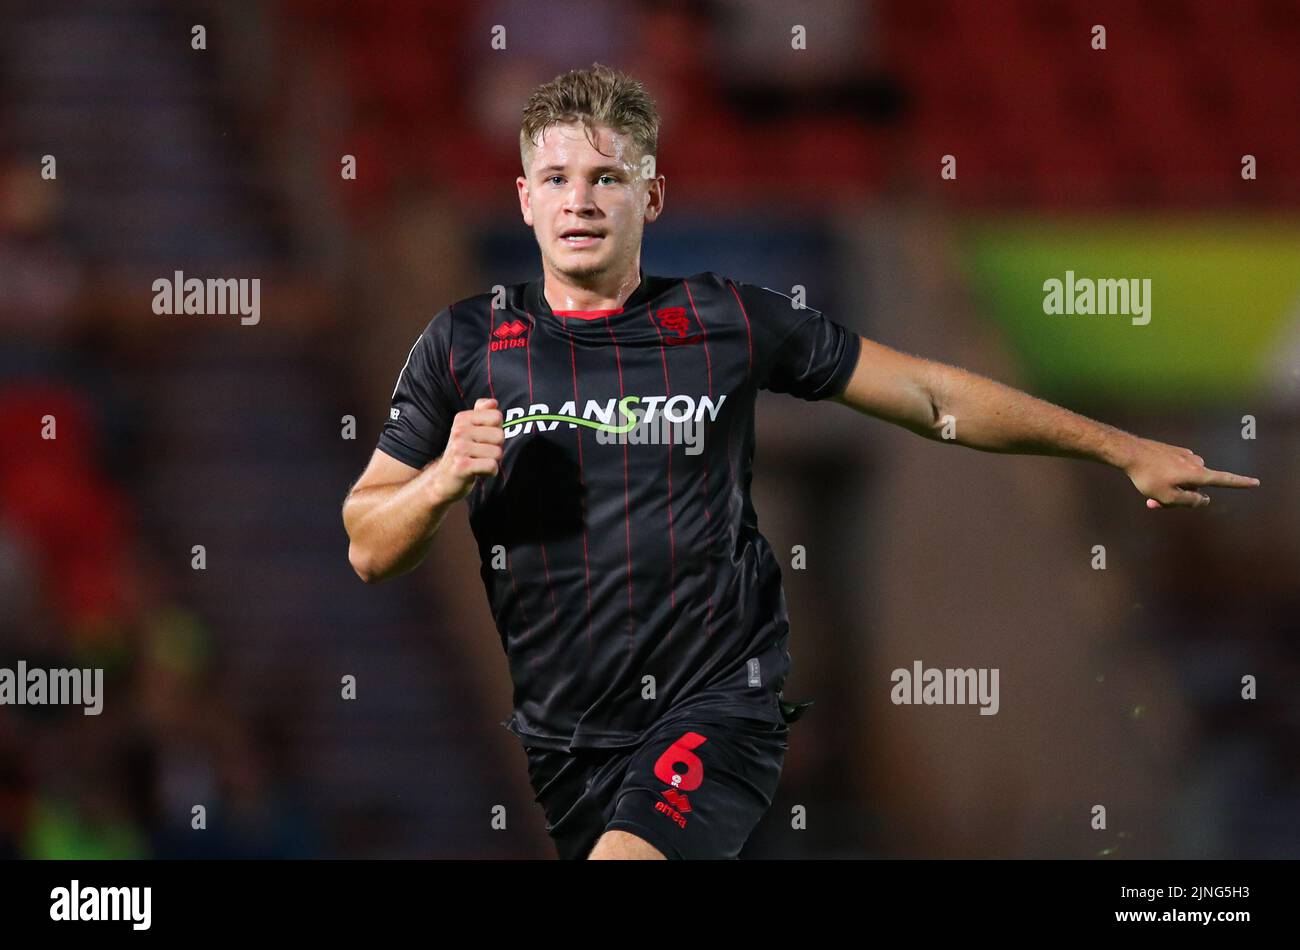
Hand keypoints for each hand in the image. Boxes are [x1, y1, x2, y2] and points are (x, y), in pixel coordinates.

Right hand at [430, 398, 503, 502]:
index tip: (482, 439)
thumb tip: (493, 402)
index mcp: (462, 418)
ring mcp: (459, 448)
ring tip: (477, 462)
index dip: (495, 430)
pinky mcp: (462, 466)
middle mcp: (459, 430)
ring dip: (492, 461)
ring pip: (497, 452)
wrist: (443, 479)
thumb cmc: (462, 453)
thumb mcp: (470, 429)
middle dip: (495, 448)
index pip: (497, 417)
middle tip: (480, 454)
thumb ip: (483, 413)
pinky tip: (478, 472)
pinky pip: (492, 466)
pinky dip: (490, 472)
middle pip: (500, 435)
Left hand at [1122, 437, 1259, 508]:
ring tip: (1149, 490)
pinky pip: (1175, 471)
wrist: (1130, 452)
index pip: (1224, 480)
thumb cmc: (1148, 476)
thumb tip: (1205, 500)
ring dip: (1170, 488)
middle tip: (1153, 504)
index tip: (1255, 482)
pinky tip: (1149, 476)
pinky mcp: (1174, 452)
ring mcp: (1184, 456)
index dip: (1240, 483)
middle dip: (1178, 498)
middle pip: (1195, 488)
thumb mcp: (1168, 497)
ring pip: (1183, 480)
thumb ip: (1190, 501)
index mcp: (1197, 474)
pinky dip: (1165, 478)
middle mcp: (1195, 462)